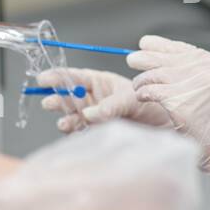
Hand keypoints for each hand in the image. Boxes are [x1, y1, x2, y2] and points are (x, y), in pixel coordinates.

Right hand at [37, 67, 171, 132]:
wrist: (166, 129)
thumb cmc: (152, 106)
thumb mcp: (132, 100)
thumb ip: (111, 106)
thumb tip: (88, 114)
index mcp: (101, 82)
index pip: (75, 76)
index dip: (58, 76)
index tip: (43, 78)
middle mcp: (94, 99)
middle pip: (69, 97)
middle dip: (58, 99)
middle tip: (50, 103)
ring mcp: (94, 116)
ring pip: (72, 115)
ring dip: (65, 118)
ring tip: (64, 122)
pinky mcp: (96, 133)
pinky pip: (80, 132)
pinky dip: (75, 132)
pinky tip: (73, 131)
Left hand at [126, 36, 209, 191]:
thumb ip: (192, 72)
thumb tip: (158, 57)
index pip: (180, 48)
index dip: (159, 44)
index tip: (144, 43)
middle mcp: (205, 71)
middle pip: (165, 58)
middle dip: (144, 58)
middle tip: (131, 59)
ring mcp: (193, 86)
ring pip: (155, 75)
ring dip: (142, 80)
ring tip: (138, 87)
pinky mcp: (180, 103)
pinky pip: (152, 91)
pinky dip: (143, 93)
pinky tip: (141, 97)